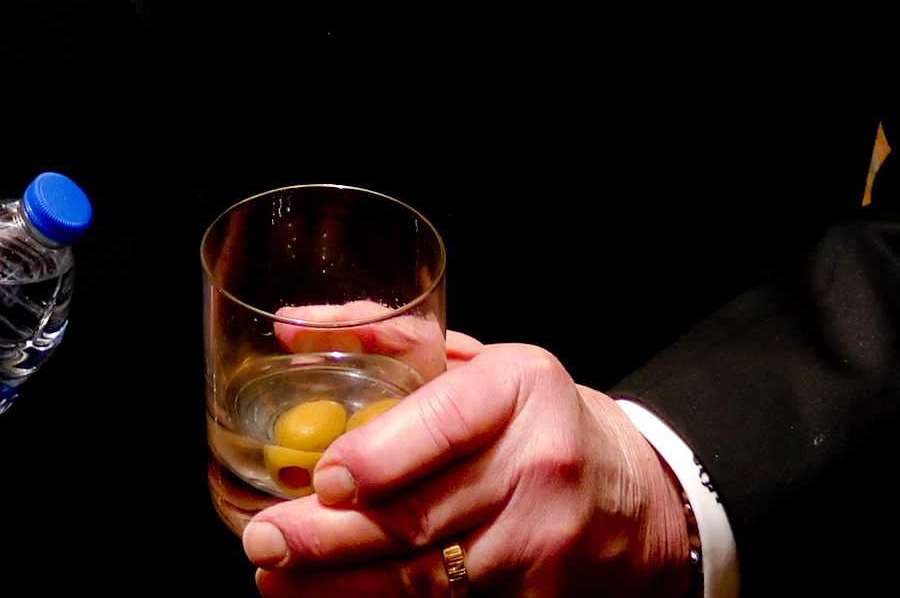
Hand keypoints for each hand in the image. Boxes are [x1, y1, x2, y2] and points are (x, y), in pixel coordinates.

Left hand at [238, 332, 700, 594]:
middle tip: (265, 540)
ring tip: (276, 581)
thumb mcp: (480, 364)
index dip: (379, 457)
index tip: (322, 479)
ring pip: (428, 580)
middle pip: (422, 516)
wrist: (634, 499)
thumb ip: (388, 340)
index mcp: (521, 390)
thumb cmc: (533, 420)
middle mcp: (538, 468)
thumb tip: (291, 328)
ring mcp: (542, 546)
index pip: (446, 424)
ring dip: (341, 587)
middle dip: (330, 537)